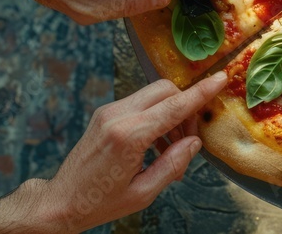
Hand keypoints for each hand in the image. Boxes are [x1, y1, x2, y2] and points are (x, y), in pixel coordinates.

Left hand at [35, 73, 227, 232]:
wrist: (61, 201)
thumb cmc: (100, 202)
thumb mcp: (143, 192)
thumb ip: (173, 164)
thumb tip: (194, 143)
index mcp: (128, 136)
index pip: (174, 106)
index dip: (201, 92)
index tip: (221, 78)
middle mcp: (117, 116)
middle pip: (165, 90)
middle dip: (186, 106)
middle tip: (190, 140)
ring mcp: (109, 111)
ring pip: (154, 94)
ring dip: (171, 113)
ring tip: (173, 148)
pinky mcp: (105, 113)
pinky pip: (141, 103)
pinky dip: (157, 116)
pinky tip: (157, 143)